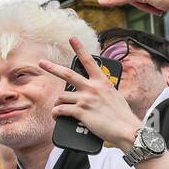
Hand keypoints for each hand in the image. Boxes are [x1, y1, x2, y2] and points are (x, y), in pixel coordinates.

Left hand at [40, 37, 140, 151]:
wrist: (126, 129)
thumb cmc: (122, 116)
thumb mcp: (114, 96)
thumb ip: (102, 91)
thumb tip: (94, 94)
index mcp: (102, 81)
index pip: (89, 61)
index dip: (79, 49)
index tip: (72, 39)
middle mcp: (92, 87)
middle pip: (67, 74)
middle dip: (52, 67)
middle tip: (42, 62)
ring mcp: (86, 99)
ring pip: (62, 96)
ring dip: (58, 102)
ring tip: (59, 108)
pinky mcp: (81, 112)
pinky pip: (60, 110)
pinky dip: (56, 114)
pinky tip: (57, 116)